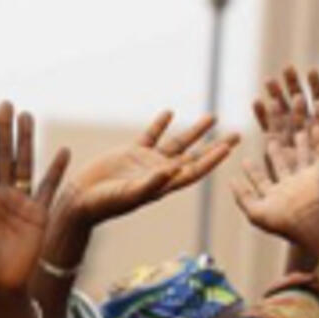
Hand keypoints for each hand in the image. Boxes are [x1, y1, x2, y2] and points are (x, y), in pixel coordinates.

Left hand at [0, 102, 68, 293]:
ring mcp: (20, 203)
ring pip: (24, 164)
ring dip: (26, 140)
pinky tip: (63, 150)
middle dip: (3, 130)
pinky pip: (49, 188)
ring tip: (28, 115)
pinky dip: (56, 170)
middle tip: (4, 104)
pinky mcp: (39, 214)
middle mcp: (0, 195)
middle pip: (2, 156)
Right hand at [57, 111, 236, 227]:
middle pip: (194, 156)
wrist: (80, 200)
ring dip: (195, 131)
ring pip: (177, 143)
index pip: (195, 170)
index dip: (213, 159)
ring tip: (213, 117)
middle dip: (215, 145)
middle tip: (238, 133)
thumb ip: (150, 183)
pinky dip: (160, 124)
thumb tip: (171, 170)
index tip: (229, 147)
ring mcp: (146, 162)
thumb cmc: (104, 204)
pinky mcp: (131, 152)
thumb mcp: (129, 194)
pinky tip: (170, 112)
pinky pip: (150, 135)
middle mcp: (160, 172)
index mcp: (164, 185)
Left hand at [231, 126, 318, 257]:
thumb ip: (243, 197)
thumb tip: (231, 181)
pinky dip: (318, 141)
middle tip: (270, 138)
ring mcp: (305, 179)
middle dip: (275, 150)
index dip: (252, 171)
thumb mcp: (255, 212)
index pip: (260, 179)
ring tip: (298, 129)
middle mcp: (290, 186)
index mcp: (274, 195)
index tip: (245, 160)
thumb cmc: (282, 222)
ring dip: (299, 143)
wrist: (310, 225)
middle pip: (280, 163)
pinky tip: (316, 128)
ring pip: (301, 156)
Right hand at [254, 66, 318, 205]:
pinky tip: (256, 102)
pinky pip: (267, 129)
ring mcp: (288, 138)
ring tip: (268, 80)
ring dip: (274, 96)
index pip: (318, 102)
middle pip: (297, 103)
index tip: (310, 70)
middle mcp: (303, 131)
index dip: (315, 86)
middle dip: (291, 86)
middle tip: (286, 69)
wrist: (309, 204)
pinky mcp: (274, 148)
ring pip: (280, 113)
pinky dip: (262, 116)